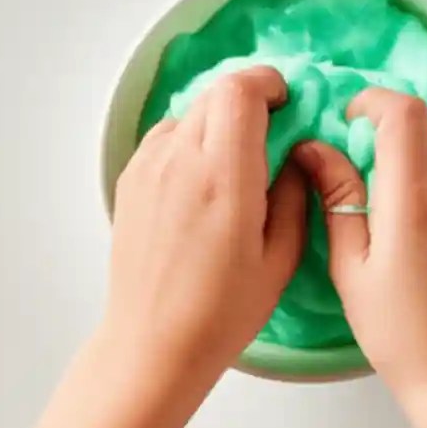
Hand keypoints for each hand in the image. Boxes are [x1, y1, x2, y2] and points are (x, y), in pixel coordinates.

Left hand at [105, 67, 305, 381]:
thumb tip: (295, 154)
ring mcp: (147, 167)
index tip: (288, 103)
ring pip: (189, 112)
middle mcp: (178, 160)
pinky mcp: (131, 180)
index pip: (240, 90)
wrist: (153, 342)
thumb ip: (293, 194)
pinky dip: (192, 140)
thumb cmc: (223, 310)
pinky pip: (166, 137)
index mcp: (222, 176)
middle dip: (249, 99)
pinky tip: (207, 180)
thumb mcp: (281, 257)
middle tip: (273, 129)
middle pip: (215, 92)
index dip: (269, 84)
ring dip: (219, 120)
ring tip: (239, 161)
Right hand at [292, 88, 426, 394]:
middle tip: (356, 179)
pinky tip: (419, 234)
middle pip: (421, 131)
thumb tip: (315, 148)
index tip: (349, 122)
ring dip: (410, 165)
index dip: (372, 102)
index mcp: (416, 198)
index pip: (403, 112)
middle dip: (384, 139)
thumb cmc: (400, 333)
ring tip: (387, 216)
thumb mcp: (351, 267)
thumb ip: (336, 198)